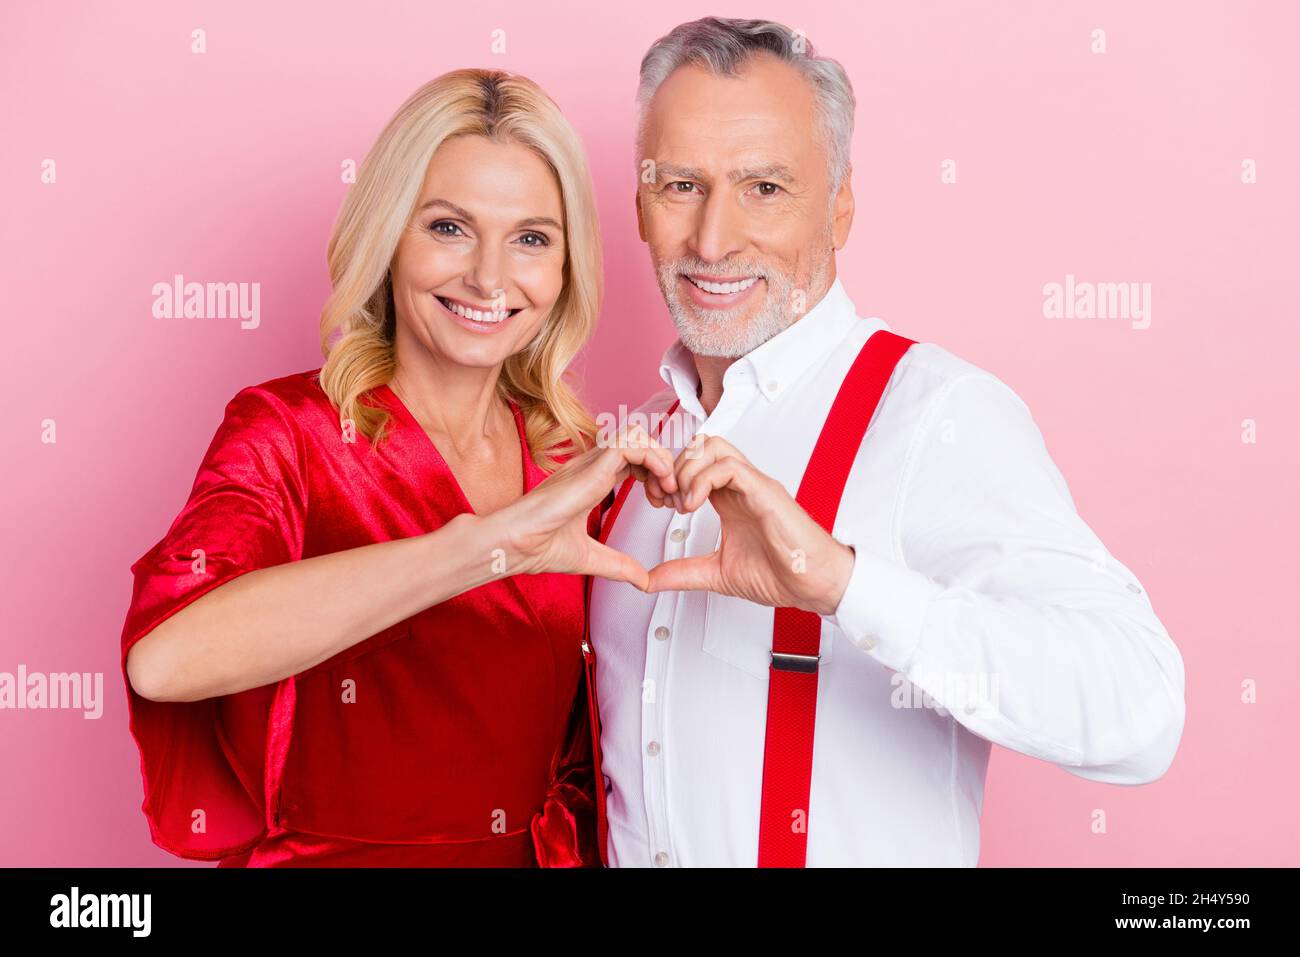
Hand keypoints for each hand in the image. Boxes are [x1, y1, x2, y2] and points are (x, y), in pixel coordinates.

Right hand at [486, 424, 677, 588]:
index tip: (662, 501)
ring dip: (660, 457)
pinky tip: (659, 482)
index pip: (633, 457)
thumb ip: (619, 566)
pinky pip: (629, 443)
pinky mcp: (590, 467)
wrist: (515, 546)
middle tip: (670, 495)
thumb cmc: (537, 546)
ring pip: (636, 433)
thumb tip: (643, 580)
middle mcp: (591, 466)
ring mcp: (590, 463)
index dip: (655, 473)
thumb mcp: (591, 558)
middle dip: (663, 463)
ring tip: (666, 487)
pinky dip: (653, 458)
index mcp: (591, 480)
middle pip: (638, 440)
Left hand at [643, 435, 854, 614]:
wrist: (815, 583)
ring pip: (712, 445)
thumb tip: (651, 579)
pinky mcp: (763, 491)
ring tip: (681, 502)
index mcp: (729, 498)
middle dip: (673, 468)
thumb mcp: (717, 574)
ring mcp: (753, 484)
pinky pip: (728, 466)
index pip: (693, 464)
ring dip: (687, 469)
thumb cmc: (781, 573)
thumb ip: (683, 572)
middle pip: (700, 445)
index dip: (668, 477)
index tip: (657, 504)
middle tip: (665, 500)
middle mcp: (740, 485)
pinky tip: (694, 505)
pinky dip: (702, 480)